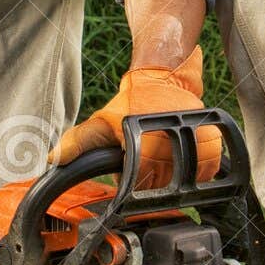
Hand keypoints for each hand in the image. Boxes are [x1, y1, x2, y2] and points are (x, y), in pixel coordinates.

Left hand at [46, 46, 222, 188]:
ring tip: (165, 170)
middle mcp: (170, 145)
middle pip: (163, 185)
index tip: (131, 184)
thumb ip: (77, 143)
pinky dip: (198, 173)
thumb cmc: (130, 102)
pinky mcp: (211, 140)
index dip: (134, 187)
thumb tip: (53, 159)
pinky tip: (184, 167)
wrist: (164, 77)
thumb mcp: (100, 122)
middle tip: (146, 172)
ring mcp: (194, 142)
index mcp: (142, 145)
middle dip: (153, 184)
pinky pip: (207, 170)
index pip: (141, 184)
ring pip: (187, 181)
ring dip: (176, 180)